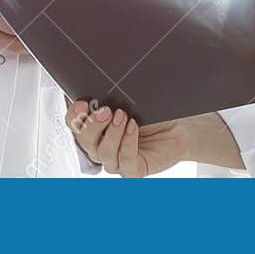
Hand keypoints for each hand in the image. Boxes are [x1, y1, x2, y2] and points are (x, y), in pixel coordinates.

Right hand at [67, 101, 192, 176]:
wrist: (181, 126)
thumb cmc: (154, 112)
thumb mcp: (130, 98)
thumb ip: (111, 94)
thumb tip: (97, 83)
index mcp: (96, 128)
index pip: (74, 125)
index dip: (73, 116)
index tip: (82, 103)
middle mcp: (102, 146)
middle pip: (84, 141)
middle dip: (92, 125)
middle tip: (105, 109)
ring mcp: (117, 160)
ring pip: (103, 153)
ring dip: (111, 133)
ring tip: (123, 116)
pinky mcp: (134, 170)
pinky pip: (125, 161)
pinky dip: (127, 143)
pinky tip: (133, 127)